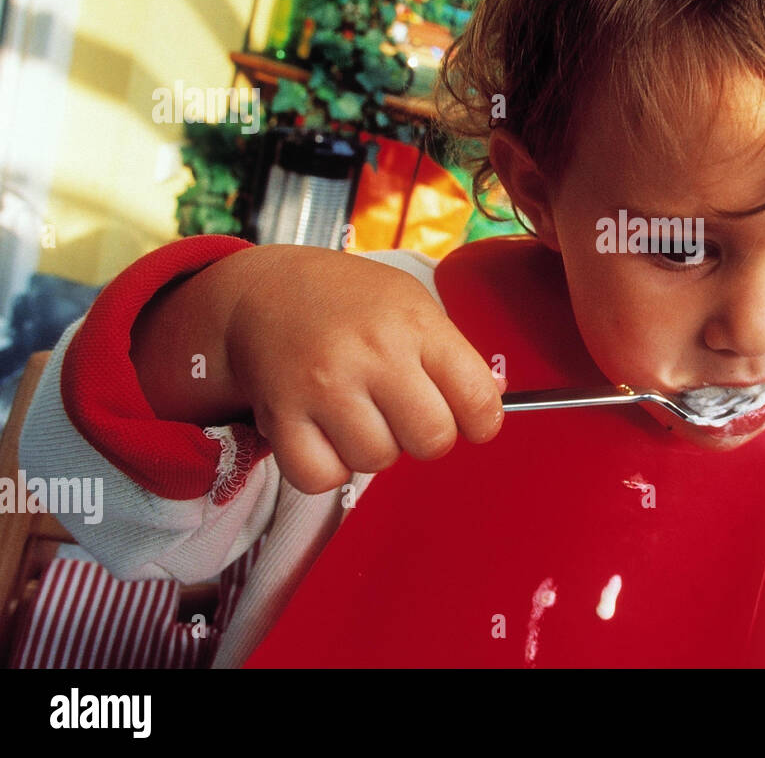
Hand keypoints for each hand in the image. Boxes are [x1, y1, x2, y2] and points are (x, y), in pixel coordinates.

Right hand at [224, 245, 504, 493]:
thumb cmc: (351, 302)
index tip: (470, 419)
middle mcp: (373, 353)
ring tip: (357, 412)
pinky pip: (320, 477)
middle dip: (425, 437)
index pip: (478, 398)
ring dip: (372, 448)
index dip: (482, 422)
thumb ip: (455, 356)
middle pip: (432, 440)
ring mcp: (324, 384)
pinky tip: (325, 433)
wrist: (266, 289)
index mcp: (416, 324)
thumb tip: (495, 401)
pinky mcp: (281, 413)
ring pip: (376, 460)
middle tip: (404, 413)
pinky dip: (326, 468)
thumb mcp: (413, 305)